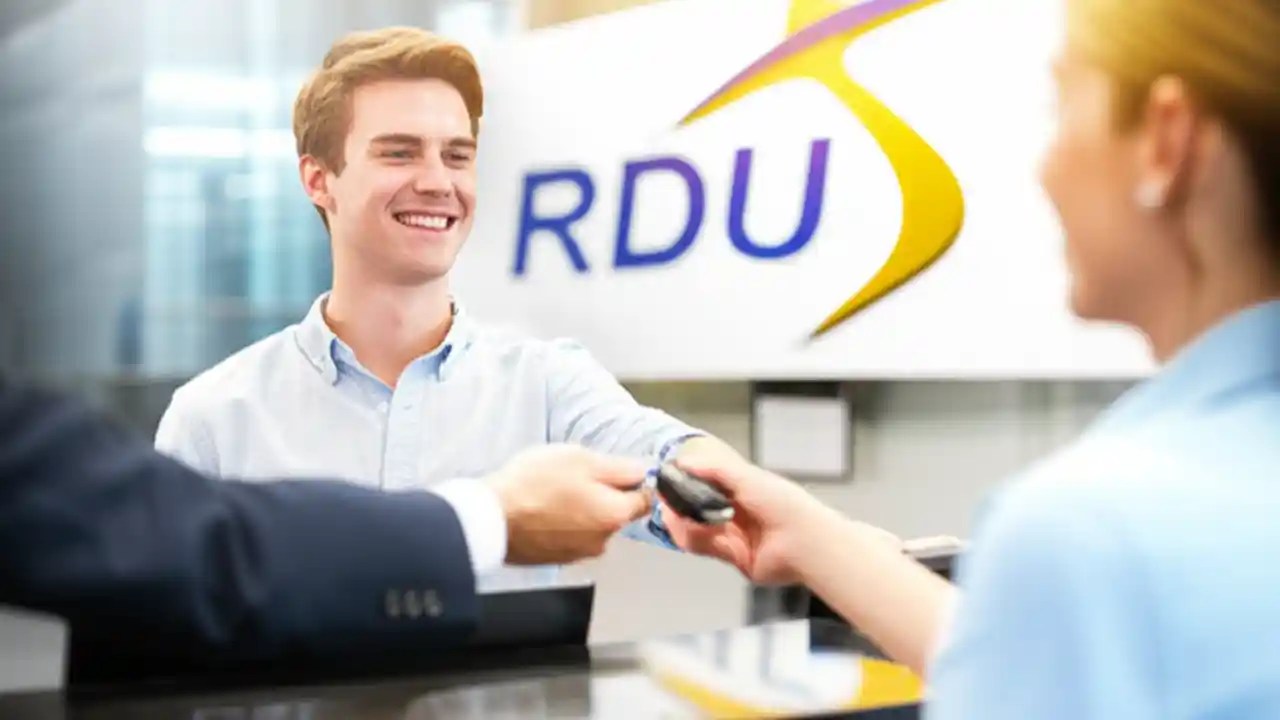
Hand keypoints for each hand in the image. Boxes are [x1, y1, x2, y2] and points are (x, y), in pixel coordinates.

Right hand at [488, 444, 651, 564]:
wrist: (490, 518)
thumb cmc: (534, 485)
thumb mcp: (582, 459)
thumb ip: (620, 467)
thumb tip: (642, 472)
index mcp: (615, 515)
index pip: (645, 499)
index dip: (635, 480)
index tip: (619, 469)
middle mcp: (602, 541)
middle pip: (616, 512)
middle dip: (603, 493)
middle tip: (575, 475)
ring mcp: (577, 553)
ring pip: (591, 524)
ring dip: (581, 508)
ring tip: (553, 490)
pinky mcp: (555, 558)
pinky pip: (569, 535)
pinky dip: (562, 522)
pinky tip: (542, 507)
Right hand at [662, 448, 900, 584]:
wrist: (804, 542)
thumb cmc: (782, 503)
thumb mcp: (747, 477)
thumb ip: (714, 469)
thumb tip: (683, 460)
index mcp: (740, 489)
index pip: (703, 484)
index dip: (683, 482)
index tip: (665, 480)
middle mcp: (734, 512)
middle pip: (693, 509)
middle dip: (676, 504)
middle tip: (665, 501)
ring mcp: (732, 535)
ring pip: (693, 529)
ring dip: (683, 522)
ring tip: (677, 516)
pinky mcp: (731, 557)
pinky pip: (703, 548)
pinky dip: (694, 537)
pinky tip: (692, 529)